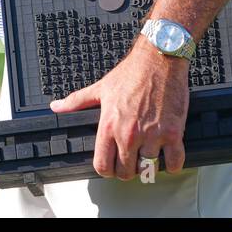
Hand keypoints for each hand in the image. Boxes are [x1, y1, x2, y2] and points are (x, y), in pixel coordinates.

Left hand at [49, 45, 190, 179]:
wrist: (159, 58)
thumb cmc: (131, 72)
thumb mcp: (100, 87)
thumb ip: (76, 101)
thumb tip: (57, 107)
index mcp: (109, 125)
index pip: (103, 166)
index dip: (107, 170)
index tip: (112, 166)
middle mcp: (129, 134)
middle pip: (125, 172)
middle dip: (128, 170)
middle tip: (133, 161)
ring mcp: (152, 135)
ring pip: (149, 170)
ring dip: (150, 167)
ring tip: (150, 157)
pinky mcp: (173, 132)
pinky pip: (174, 162)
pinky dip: (173, 165)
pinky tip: (168, 156)